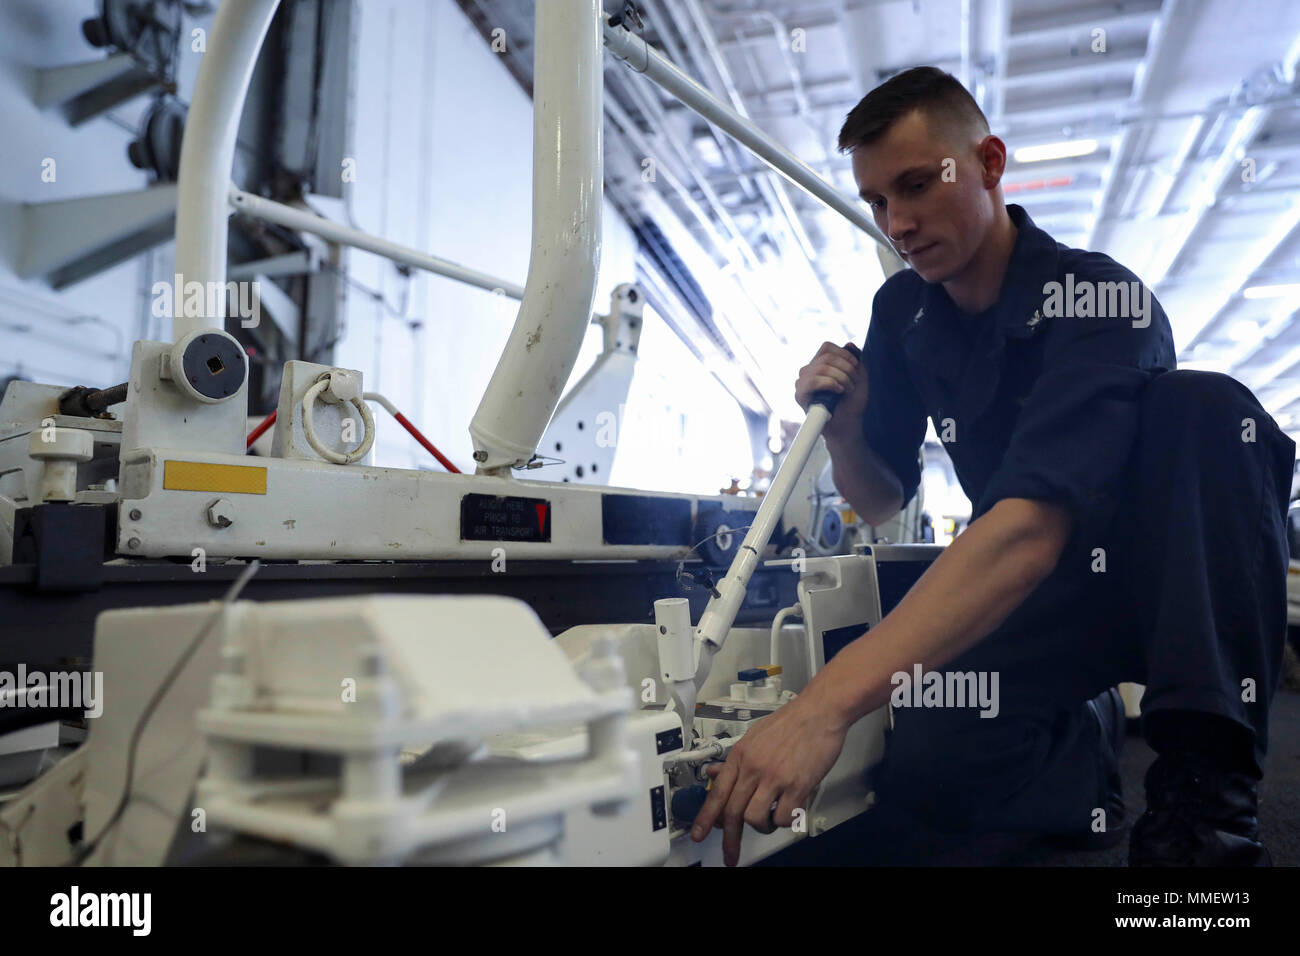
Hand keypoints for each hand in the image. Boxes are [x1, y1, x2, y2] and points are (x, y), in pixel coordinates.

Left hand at [690, 689, 849, 865]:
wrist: (819, 711)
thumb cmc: (791, 722)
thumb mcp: (754, 736)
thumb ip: (735, 759)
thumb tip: (715, 773)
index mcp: (740, 755)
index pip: (717, 793)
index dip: (705, 818)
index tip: (699, 834)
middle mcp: (753, 767)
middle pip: (733, 812)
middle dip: (730, 839)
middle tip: (731, 854)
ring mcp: (775, 777)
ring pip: (754, 818)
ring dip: (761, 827)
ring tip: (769, 820)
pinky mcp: (797, 785)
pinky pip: (783, 817)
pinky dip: (783, 821)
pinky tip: (787, 811)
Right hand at [795, 341, 867, 443]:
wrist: (848, 426)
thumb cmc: (852, 404)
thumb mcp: (860, 378)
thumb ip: (855, 360)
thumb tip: (849, 344)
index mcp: (820, 366)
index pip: (826, 348)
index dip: (843, 354)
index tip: (855, 366)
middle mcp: (809, 372)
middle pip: (826, 357)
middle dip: (846, 368)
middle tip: (853, 383)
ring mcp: (802, 383)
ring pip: (820, 367)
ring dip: (840, 377)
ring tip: (847, 389)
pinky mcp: (799, 395)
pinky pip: (812, 381)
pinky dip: (830, 383)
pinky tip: (838, 391)